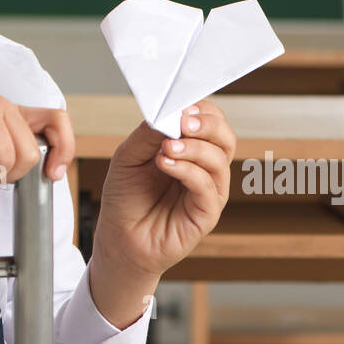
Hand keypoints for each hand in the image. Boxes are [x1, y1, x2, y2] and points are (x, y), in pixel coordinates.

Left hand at [93, 99, 235, 280]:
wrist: (118, 237)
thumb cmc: (126, 196)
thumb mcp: (129, 156)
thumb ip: (148, 134)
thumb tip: (168, 113)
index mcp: (191, 149)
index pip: (211, 121)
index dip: (201, 110)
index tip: (182, 106)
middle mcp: (205, 168)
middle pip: (225, 137)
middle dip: (207, 125)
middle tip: (182, 123)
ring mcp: (208, 191)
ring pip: (219, 159)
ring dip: (194, 148)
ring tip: (166, 148)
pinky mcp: (206, 214)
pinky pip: (208, 186)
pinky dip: (188, 171)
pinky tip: (165, 164)